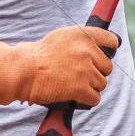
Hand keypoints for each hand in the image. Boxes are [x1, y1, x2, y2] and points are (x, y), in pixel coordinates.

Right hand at [0, 25, 119, 109]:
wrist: (24, 70)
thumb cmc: (37, 55)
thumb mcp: (60, 36)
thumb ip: (80, 40)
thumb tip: (98, 46)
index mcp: (83, 35)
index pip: (111, 40)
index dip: (109, 49)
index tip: (104, 55)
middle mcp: (87, 51)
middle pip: (107, 67)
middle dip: (96, 72)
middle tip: (80, 75)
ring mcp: (86, 71)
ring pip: (101, 84)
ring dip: (90, 87)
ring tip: (74, 85)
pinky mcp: (81, 89)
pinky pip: (95, 98)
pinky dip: (87, 100)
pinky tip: (76, 96)